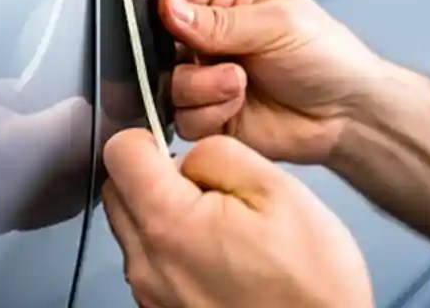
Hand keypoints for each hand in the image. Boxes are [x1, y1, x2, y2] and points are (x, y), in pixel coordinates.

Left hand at [101, 129, 371, 307]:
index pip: (119, 152)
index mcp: (169, 223)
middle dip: (152, 175)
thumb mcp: (279, 192)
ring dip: (163, 214)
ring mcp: (151, 294)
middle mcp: (148, 263)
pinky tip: (220, 256)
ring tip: (222, 227)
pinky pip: (151, 263)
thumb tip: (189, 154)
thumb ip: (221, 154)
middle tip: (207, 187)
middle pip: (118, 191)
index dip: (147, 137)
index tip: (173, 145)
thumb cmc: (311, 286)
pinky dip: (173, 249)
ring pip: (132, 228)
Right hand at [158, 0, 382, 163]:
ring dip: (199, 87)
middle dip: (177, 55)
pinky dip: (206, 114)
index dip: (156, 4)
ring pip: (164, 82)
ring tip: (238, 84)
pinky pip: (180, 117)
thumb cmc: (328, 57)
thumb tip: (168, 8)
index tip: (163, 18)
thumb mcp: (279, 23)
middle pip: (154, 41)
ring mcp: (202, 77)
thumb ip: (220, 20)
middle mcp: (205, 37)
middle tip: (213, 58)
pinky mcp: (206, 116)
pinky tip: (236, 107)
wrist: (349, 117)